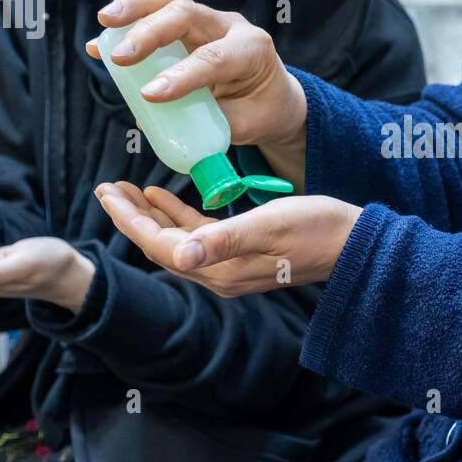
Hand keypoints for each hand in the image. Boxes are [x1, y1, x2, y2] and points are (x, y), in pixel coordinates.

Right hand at [86, 0, 306, 189]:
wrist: (273, 95)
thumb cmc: (261, 110)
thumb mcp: (244, 124)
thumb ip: (203, 121)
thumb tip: (150, 121)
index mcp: (253, 50)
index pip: (214, 58)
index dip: (181, 75)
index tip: (149, 94)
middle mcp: (231, 26)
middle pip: (187, 14)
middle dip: (150, 32)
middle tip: (119, 57)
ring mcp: (209, 20)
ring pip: (171, 0)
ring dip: (134, 8)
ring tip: (105, 22)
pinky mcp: (188, 23)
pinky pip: (158, 10)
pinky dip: (130, 19)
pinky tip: (102, 36)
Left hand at [95, 182, 360, 296]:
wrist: (354, 244)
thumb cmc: (316, 229)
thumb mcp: (270, 225)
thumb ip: (224, 238)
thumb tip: (183, 253)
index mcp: (220, 269)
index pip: (160, 245)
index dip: (130, 220)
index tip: (107, 192)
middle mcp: (219, 274)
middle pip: (161, 245)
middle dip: (132, 216)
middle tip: (108, 187)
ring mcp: (230, 266)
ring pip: (177, 240)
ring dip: (152, 215)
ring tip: (129, 189)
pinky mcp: (243, 254)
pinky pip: (198, 237)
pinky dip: (178, 216)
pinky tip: (167, 196)